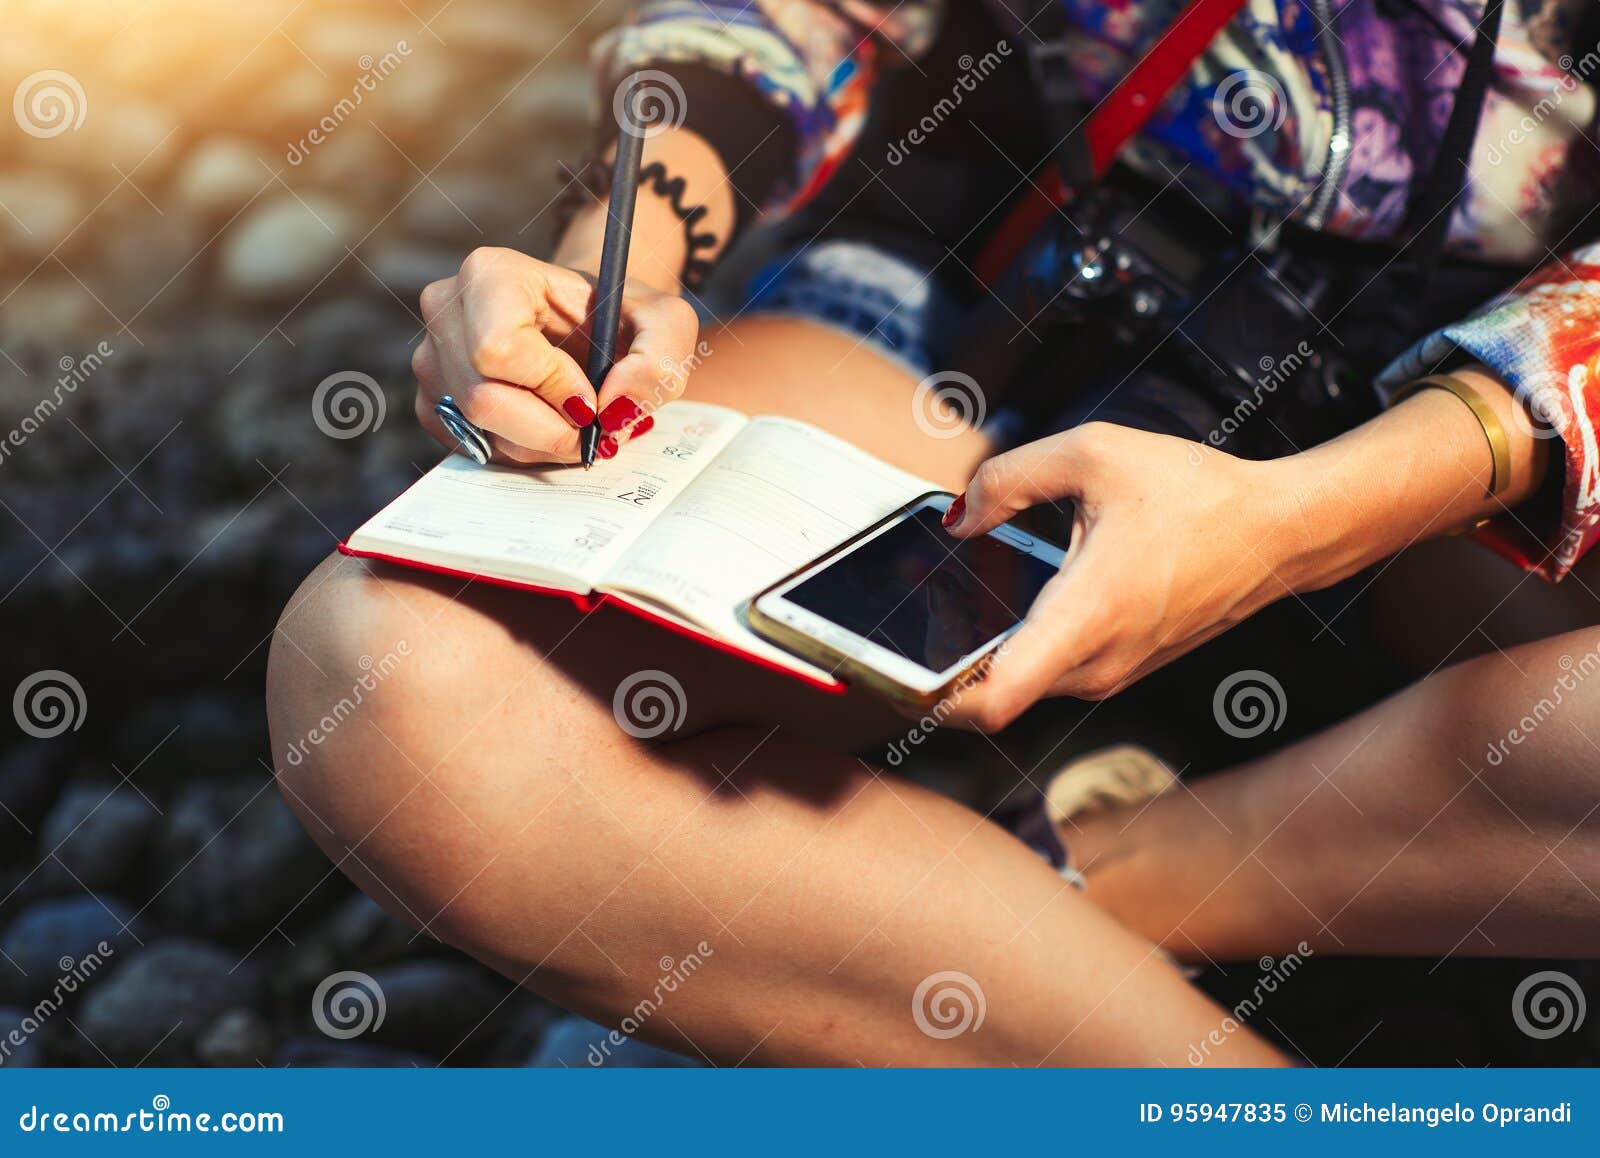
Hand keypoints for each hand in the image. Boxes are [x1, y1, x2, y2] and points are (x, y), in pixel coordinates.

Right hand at [412, 246, 698, 463]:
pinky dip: (517, 450)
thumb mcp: (666, 325)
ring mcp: (431, 356)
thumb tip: (614, 408)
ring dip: (539, 443)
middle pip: (484, 399)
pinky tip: (545, 425)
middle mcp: (447, 309)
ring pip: (477, 429)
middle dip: (549, 428)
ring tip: (574, 421)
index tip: (592, 395)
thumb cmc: (622, 318)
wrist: (590, 327)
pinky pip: (468, 447)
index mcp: (491, 273)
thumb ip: (660, 360)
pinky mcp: (433, 400)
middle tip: (592, 424)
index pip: (500, 350)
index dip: (553, 387)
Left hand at [939, 423, 1294, 731]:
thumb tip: (958, 516)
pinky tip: (1012, 597)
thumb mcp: (1094, 453)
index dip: (931, 698)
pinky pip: (1051, 670)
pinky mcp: (1121, 669)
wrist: (1280, 533)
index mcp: (1086, 616)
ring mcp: (1111, 674)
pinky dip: (1020, 646)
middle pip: (991, 694)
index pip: (994, 700)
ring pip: (1020, 682)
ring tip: (954, 599)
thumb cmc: (1199, 495)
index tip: (892, 675)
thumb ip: (1009, 477)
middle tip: (906, 615)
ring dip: (982, 653)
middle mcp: (1096, 662)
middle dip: (942, 663)